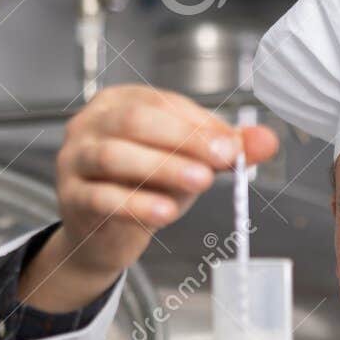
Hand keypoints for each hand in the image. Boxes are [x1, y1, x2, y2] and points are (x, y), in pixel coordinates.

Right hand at [20, 85, 278, 311]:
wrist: (103, 236)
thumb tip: (268, 140)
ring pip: (115, 155)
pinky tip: (166, 213)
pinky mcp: (71, 198)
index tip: (233, 144)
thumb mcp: (188, 163)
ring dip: (163, 167)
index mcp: (119, 103)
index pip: (161, 103)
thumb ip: (224, 150)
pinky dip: (137, 204)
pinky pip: (102, 198)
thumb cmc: (143, 187)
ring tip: (201, 182)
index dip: (199, 122)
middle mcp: (91, 125)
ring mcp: (75, 160)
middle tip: (222, 158)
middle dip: (184, 138)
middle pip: (135, 121)